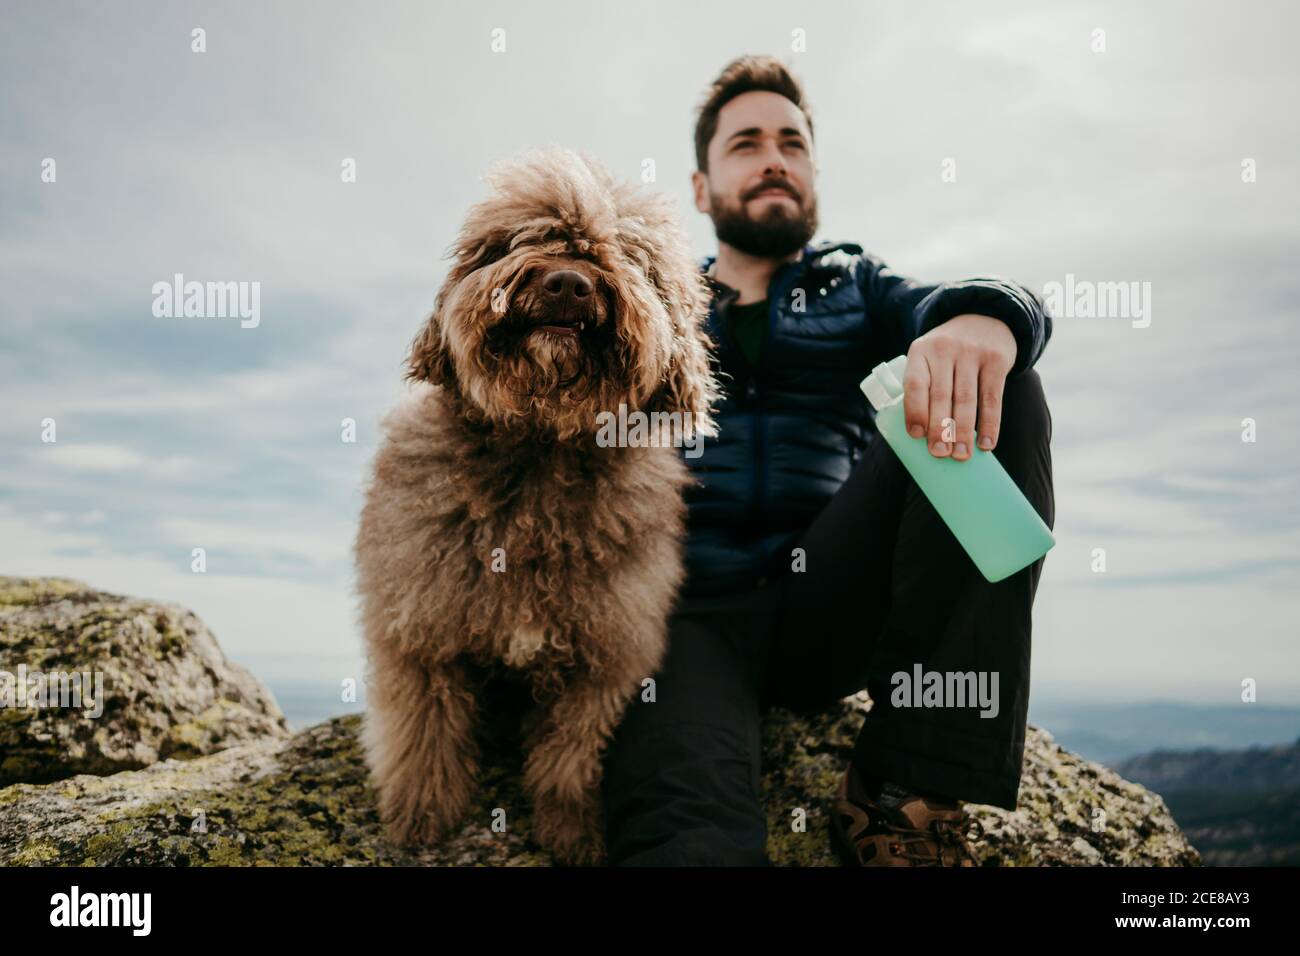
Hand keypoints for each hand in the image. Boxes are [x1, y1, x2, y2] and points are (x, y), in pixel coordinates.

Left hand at [903, 314, 1016, 459]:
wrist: (983, 318)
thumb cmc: (948, 354)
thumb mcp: (929, 358)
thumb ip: (923, 387)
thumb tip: (923, 438)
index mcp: (920, 351)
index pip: (915, 383)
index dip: (915, 411)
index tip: (916, 436)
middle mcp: (945, 349)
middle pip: (941, 396)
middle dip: (940, 429)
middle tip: (939, 454)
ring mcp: (972, 353)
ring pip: (966, 399)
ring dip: (963, 432)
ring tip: (960, 455)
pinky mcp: (996, 360)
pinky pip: (992, 398)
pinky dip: (990, 425)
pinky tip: (986, 444)